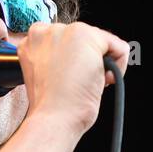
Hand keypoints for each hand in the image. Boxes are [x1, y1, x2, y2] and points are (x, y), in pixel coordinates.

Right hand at [19, 20, 130, 138]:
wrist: (53, 119)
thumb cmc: (51, 108)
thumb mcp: (48, 76)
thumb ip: (58, 60)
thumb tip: (79, 58)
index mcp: (32, 42)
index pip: (67, 43)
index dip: (73, 63)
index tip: (68, 80)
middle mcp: (45, 31)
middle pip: (85, 38)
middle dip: (88, 61)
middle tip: (78, 84)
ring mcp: (65, 31)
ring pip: (102, 42)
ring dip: (101, 65)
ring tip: (86, 83)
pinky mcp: (86, 35)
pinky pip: (120, 47)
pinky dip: (119, 66)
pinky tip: (101, 81)